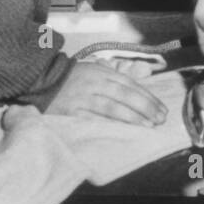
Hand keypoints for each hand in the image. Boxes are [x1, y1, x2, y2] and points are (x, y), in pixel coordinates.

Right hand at [45, 60, 168, 126]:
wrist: (41, 79)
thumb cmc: (73, 78)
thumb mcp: (94, 71)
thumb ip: (114, 79)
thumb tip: (139, 92)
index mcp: (102, 73)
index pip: (130, 84)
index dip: (148, 97)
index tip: (161, 108)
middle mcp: (95, 83)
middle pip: (126, 95)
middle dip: (146, 107)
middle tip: (161, 118)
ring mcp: (84, 98)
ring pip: (113, 108)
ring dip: (133, 118)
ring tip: (149, 125)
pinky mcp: (73, 111)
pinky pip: (95, 119)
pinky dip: (110, 125)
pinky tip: (123, 132)